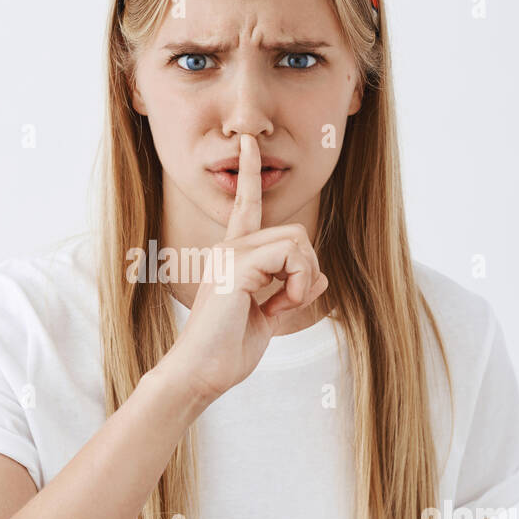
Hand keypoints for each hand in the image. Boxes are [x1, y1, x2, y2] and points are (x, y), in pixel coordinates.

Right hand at [160, 133, 328, 404]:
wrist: (200, 374)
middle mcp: (228, 248)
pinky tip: (281, 303)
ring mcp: (230, 255)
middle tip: (292, 300)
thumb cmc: (226, 351)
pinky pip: (291, 255)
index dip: (249, 175)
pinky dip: (299, 282)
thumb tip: (318, 276)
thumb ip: (288, 293)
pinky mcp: (236, 267)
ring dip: (304, 276)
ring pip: (296, 240)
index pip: (245, 206)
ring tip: (285, 303)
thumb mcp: (267, 318)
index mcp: (232, 256)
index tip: (249, 144)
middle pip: (294, 232)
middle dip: (306, 268)